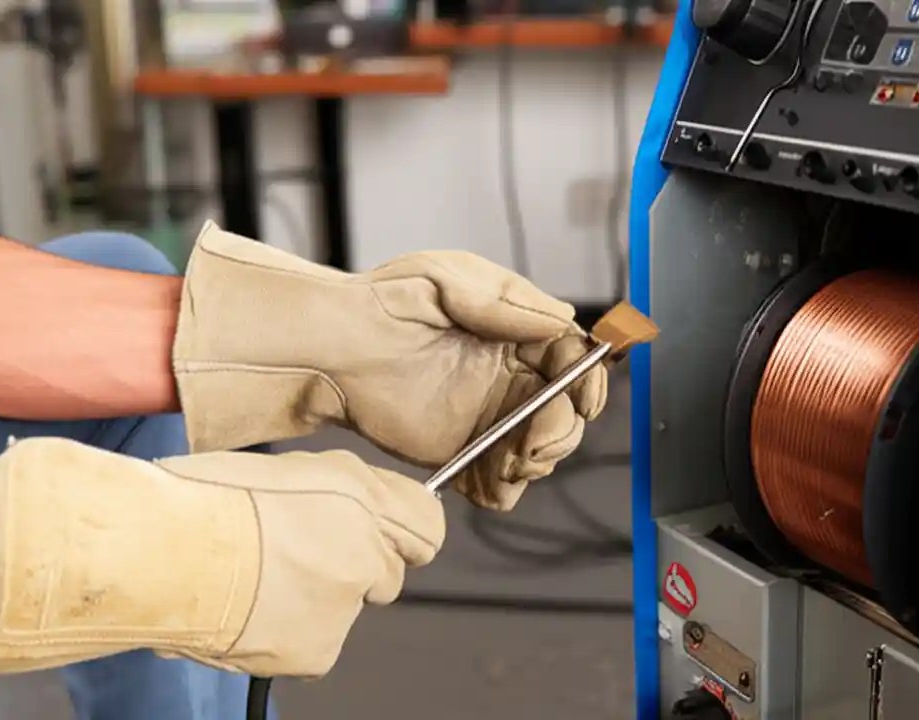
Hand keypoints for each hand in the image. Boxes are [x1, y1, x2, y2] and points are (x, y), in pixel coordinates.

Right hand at [0, 438, 443, 678]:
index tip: (377, 534)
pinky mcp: (320, 648)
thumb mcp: (289, 468)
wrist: (158, 555)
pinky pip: (316, 646)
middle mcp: (367, 547)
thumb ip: (349, 488)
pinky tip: (251, 613)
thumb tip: (381, 506)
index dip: (398, 531)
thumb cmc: (202, 501)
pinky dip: (287, 637)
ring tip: (255, 582)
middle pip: (388, 572)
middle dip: (353, 568)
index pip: (426, 524)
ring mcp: (346, 601)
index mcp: (361, 491)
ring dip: (313, 602)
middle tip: (291, 556)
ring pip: (344, 611)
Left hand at [172, 221, 607, 509]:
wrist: (331, 347)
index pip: (573, 357)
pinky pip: (500, 481)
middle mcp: (512, 377)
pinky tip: (489, 480)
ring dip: (539, 460)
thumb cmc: (382, 301)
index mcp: (517, 333)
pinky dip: (504, 487)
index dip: (588, 378)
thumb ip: (506, 301)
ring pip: (542, 449)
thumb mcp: (445, 279)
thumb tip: (563, 318)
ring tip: (512, 460)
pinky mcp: (463, 452)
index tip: (584, 396)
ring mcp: (490, 418)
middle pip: (567, 410)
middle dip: (564, 429)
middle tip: (537, 439)